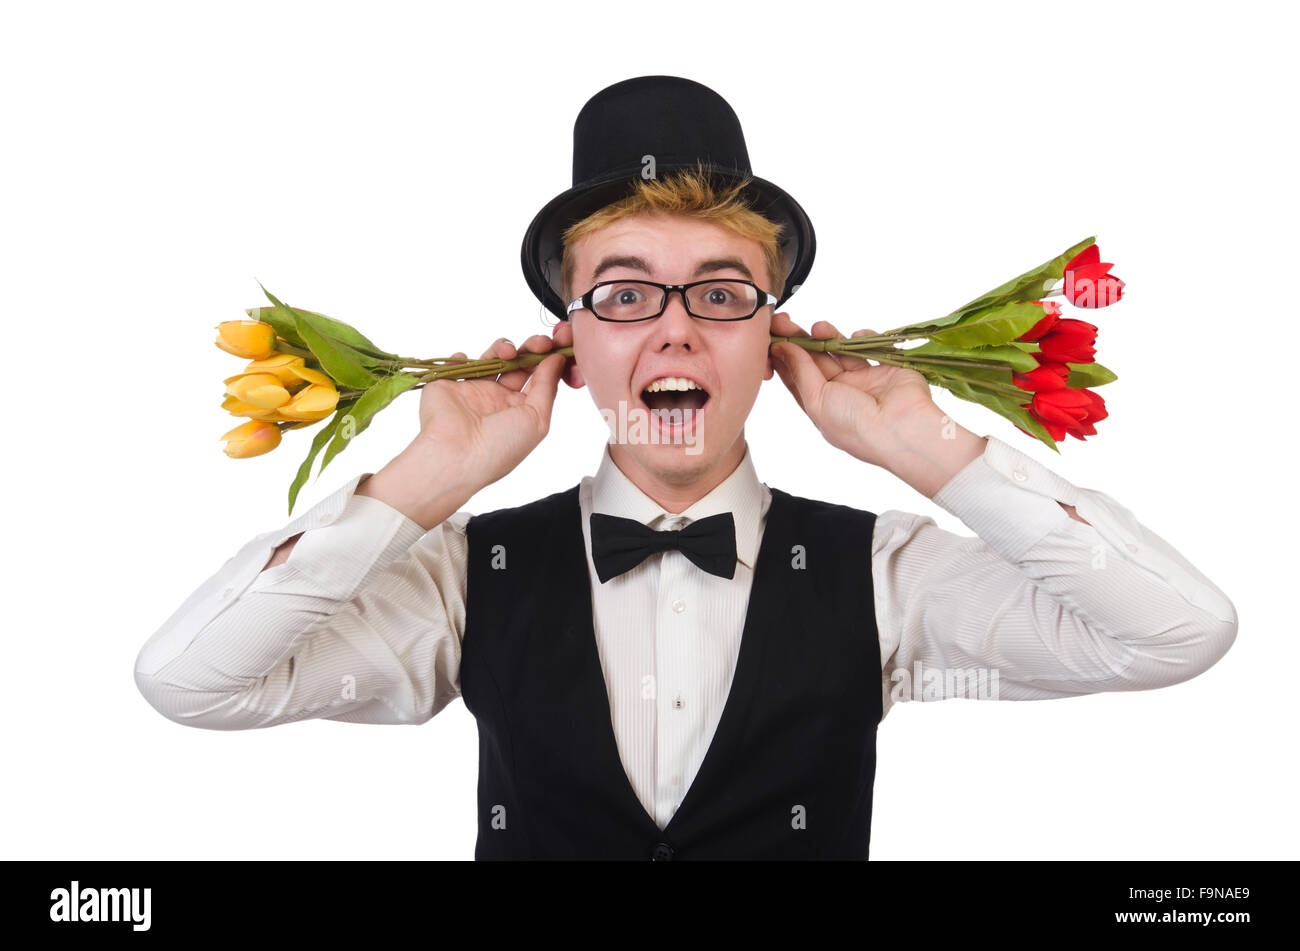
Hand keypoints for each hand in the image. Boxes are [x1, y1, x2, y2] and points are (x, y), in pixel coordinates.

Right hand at [411, 334, 566, 490]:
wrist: (456, 456)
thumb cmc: (500, 447)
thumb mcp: (537, 419)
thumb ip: (547, 386)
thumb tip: (557, 359)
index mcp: (521, 410)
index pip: (539, 377)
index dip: (550, 358)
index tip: (562, 342)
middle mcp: (498, 400)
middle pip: (519, 363)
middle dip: (532, 348)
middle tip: (542, 342)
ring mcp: (474, 391)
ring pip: (492, 357)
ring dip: (503, 347)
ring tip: (508, 351)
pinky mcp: (449, 385)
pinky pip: (457, 364)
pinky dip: (460, 358)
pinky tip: (464, 358)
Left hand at [769, 312, 936, 468]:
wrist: (902, 427)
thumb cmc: (855, 424)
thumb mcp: (817, 401)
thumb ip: (800, 372)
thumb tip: (781, 348)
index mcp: (821, 406)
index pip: (796, 376)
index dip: (783, 356)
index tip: (770, 335)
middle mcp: (841, 393)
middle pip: (815, 360)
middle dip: (800, 339)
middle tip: (784, 320)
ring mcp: (863, 381)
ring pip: (840, 350)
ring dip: (828, 336)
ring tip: (820, 327)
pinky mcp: (885, 369)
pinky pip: (870, 346)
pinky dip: (863, 337)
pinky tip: (858, 335)